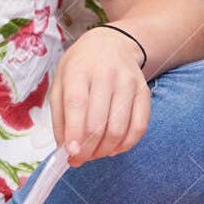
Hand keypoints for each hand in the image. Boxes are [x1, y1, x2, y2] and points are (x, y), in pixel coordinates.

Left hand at [49, 26, 150, 165]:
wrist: (111, 44)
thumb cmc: (80, 68)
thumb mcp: (60, 83)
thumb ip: (60, 116)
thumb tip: (65, 149)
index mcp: (79, 70)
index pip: (78, 104)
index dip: (75, 132)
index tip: (72, 154)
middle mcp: (105, 74)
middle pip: (99, 121)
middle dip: (88, 149)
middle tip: (79, 159)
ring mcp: (128, 83)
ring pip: (120, 128)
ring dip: (105, 150)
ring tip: (94, 154)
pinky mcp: (144, 92)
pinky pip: (139, 126)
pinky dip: (126, 144)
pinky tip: (113, 148)